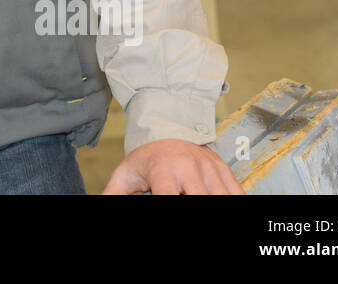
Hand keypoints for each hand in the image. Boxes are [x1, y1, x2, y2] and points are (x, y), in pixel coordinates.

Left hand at [102, 138, 244, 194]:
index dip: (170, 206)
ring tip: (194, 200)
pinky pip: (237, 194)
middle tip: (185, 203)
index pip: (168, 198)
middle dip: (195, 205)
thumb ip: (114, 194)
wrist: (169, 130)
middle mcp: (189, 167)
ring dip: (213, 204)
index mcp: (163, 170)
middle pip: (200, 199)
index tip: (169, 207)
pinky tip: (218, 199)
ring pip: (220, 197)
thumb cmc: (147, 158)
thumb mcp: (126, 173)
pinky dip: (232, 200)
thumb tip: (100, 203)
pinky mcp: (224, 170)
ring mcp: (210, 168)